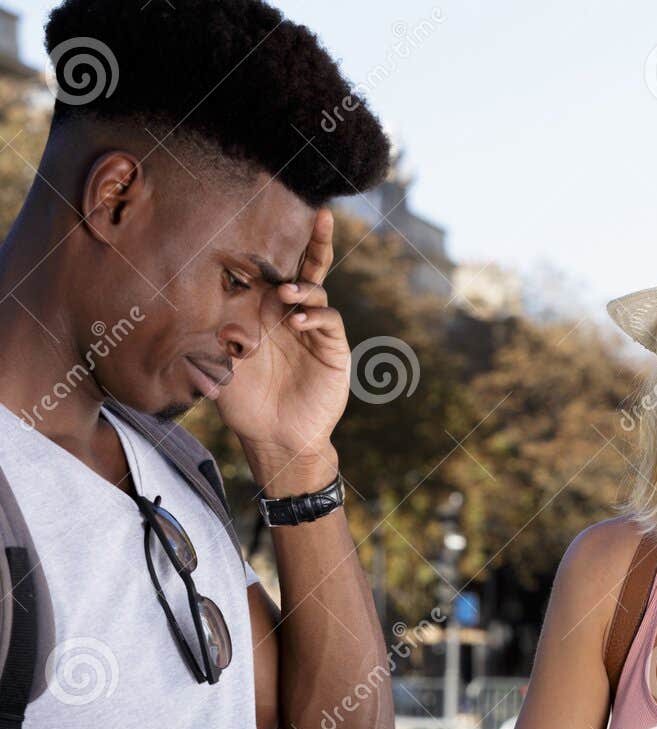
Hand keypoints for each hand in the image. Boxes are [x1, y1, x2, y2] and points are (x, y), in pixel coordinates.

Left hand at [217, 207, 350, 470]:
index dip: (268, 246)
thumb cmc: (243, 404)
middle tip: (321, 213)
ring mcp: (313, 329)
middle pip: (305, 268)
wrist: (274, 439)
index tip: (262, 219)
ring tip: (287, 294)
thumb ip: (206, 332)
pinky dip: (316, 314)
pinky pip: (328, 321)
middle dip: (315, 240)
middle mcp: (289, 314)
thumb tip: (177, 300)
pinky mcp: (331, 348)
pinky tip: (298, 320)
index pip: (269, 270)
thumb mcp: (215, 364)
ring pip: (317, 289)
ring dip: (304, 286)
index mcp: (262, 311)